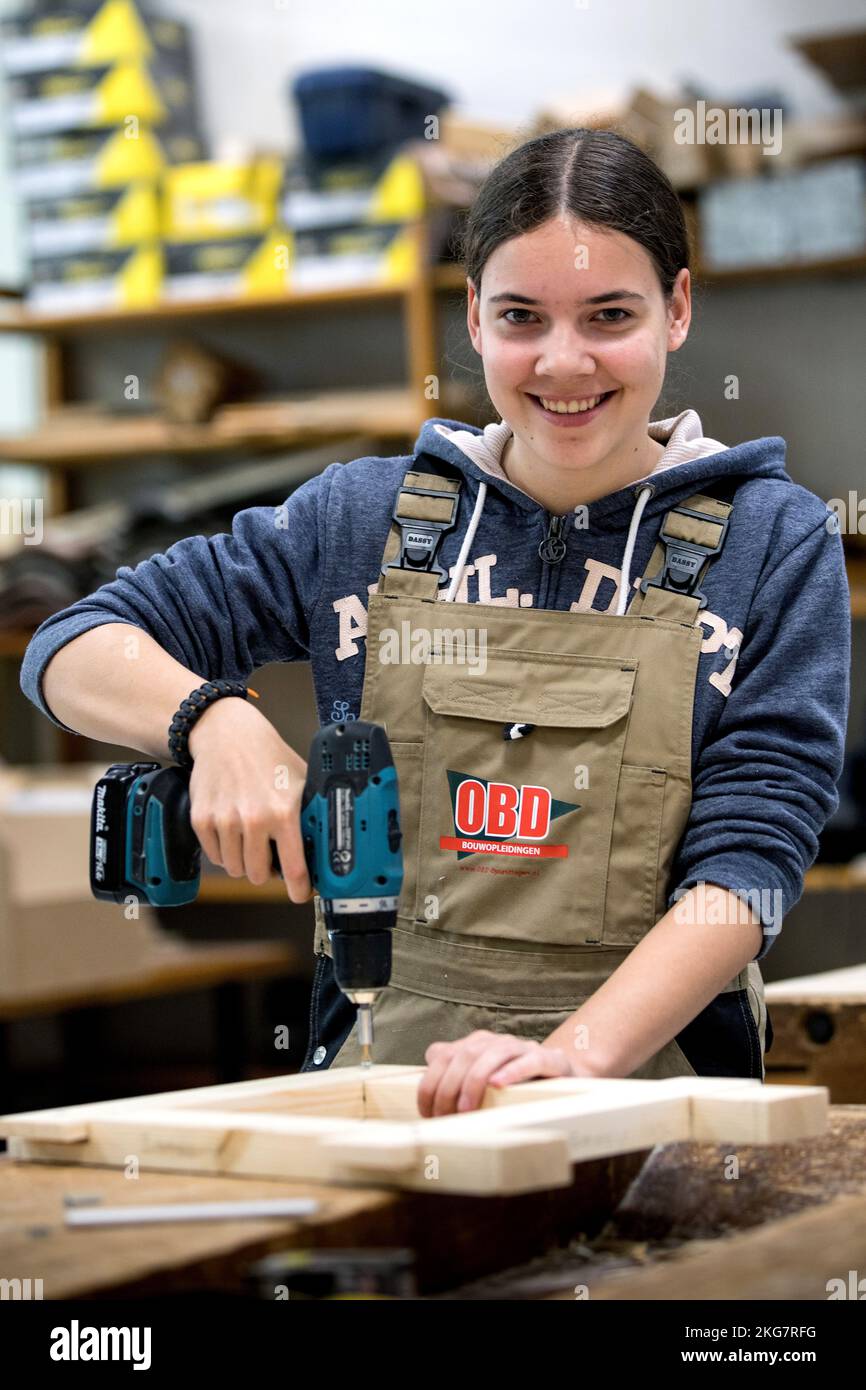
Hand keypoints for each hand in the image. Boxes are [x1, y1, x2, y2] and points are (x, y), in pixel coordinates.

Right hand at [186, 697, 312, 901]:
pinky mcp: (202, 819)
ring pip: (235, 869)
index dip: (298, 889)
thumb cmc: (269, 758)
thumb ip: (311, 814)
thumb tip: (327, 848)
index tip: (300, 894)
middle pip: (259, 876)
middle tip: (270, 854)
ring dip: (244, 862)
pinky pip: (215, 857)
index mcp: (284, 812)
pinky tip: (232, 831)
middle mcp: (254, 819)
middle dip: (267, 871)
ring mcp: (225, 820)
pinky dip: (224, 852)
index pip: (293, 868)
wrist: (227, 735)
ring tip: (251, 839)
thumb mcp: (301, 781)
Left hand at [417, 1030, 579, 1116]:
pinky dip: (513, 1071)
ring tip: (466, 1109)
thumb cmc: (517, 1087)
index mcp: (477, 1045)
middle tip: (445, 1117)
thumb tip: (428, 1092)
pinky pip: (531, 1060)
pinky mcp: (551, 1060)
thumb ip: (455, 1080)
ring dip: (474, 1082)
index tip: (427, 1113)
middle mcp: (498, 1042)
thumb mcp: (481, 1085)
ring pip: (493, 1054)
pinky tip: (499, 1084)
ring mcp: (524, 1048)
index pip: (444, 1054)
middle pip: (464, 1055)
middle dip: (449, 1088)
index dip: (430, 1083)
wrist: (565, 1081)